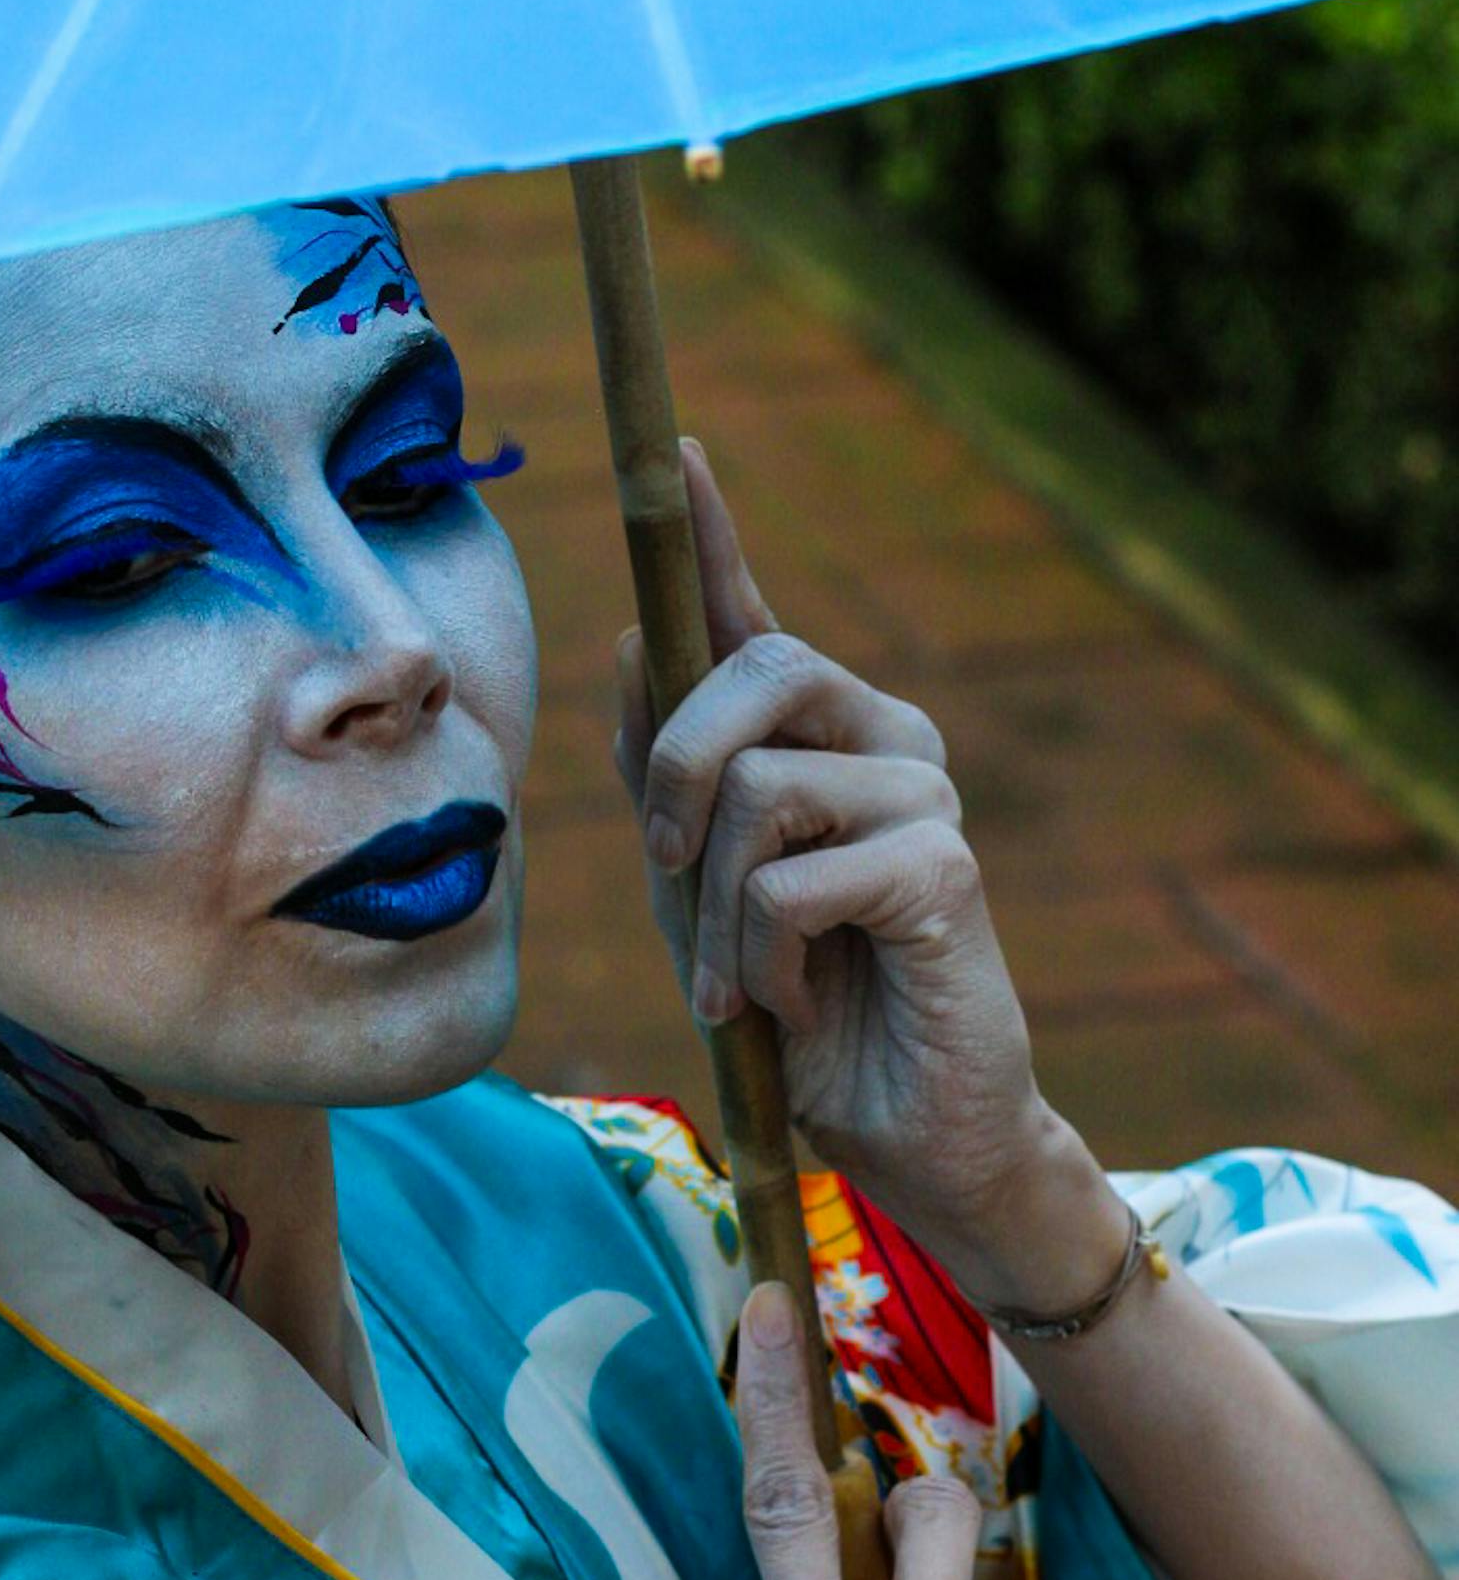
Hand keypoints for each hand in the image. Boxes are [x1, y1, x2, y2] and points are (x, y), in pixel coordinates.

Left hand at [613, 447, 1097, 1283]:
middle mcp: (887, 741)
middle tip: (673, 875)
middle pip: (751, 676)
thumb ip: (662, 776)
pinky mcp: (945, 869)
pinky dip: (764, 960)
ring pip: (758, 790)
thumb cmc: (795, 1009)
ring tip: (747, 981)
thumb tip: (634, 642)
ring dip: (715, 912)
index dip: (710, 535)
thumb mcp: (692, 888)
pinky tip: (800, 1004)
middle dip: (674, 776)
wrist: (899, 1131)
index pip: (753, 619)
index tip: (677, 448)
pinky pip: (792, 881)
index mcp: (823, 737)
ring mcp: (926, 798)